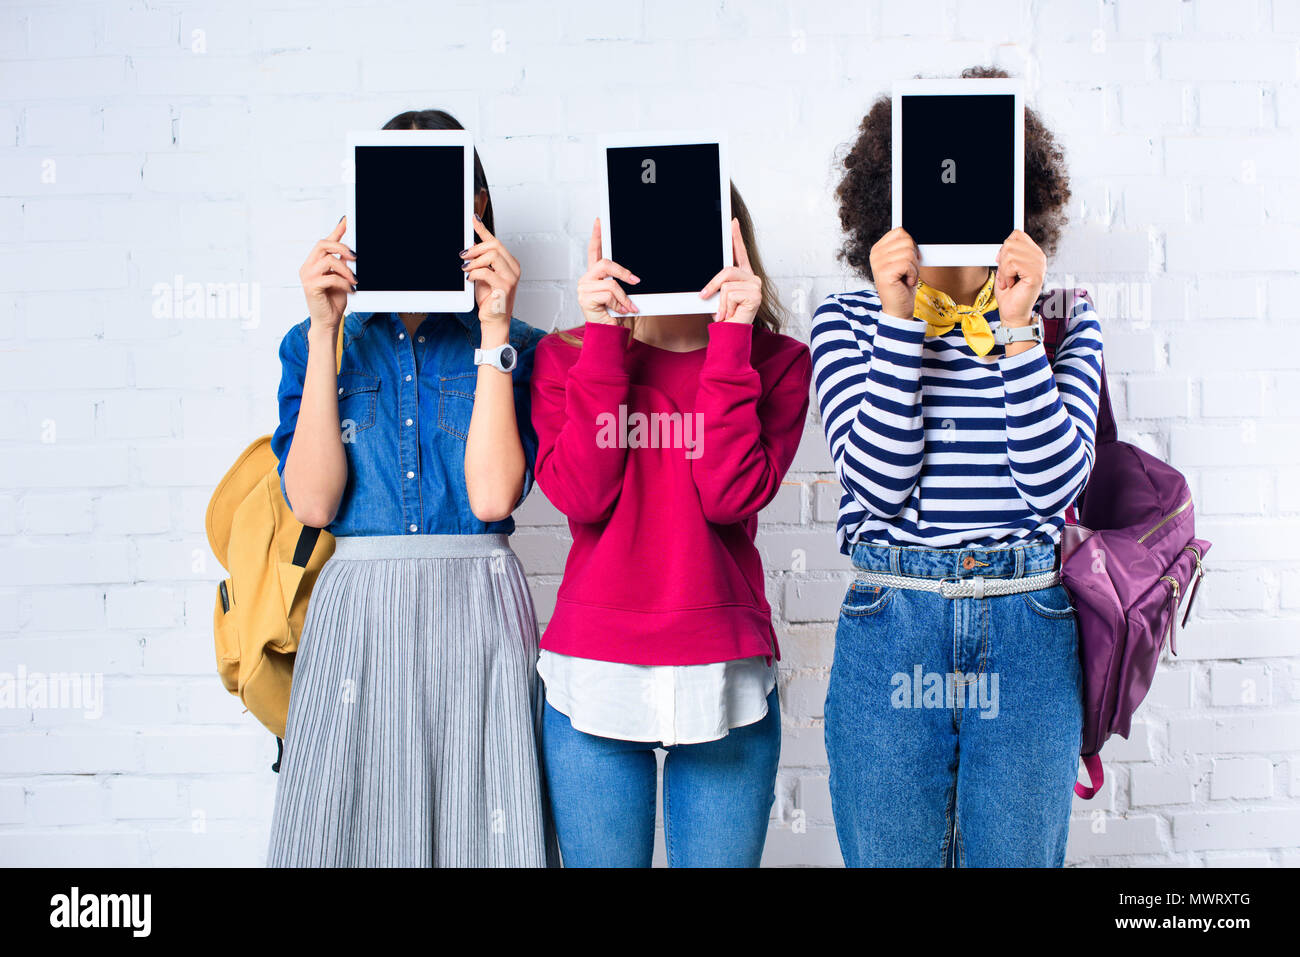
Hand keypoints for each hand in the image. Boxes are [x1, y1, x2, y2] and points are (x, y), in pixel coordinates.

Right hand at [299, 216, 356, 331]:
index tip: (347, 219)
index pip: (326, 241)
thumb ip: (343, 264)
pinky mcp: (311, 286)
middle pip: (323, 245)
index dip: (337, 229)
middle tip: (355, 256)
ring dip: (346, 269)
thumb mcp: (342, 278)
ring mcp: (307, 276)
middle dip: (341, 247)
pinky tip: (351, 289)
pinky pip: (330, 277)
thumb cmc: (334, 301)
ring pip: (328, 260)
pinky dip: (344, 282)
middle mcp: (308, 266)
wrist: (329, 321)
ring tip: (355, 280)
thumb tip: (352, 251)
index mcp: (315, 262)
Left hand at [461, 216, 519, 328]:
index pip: (496, 241)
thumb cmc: (490, 300)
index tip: (473, 219)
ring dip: (474, 260)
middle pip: (494, 245)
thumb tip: (469, 247)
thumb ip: (480, 262)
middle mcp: (513, 268)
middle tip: (463, 256)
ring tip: (465, 269)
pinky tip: (470, 278)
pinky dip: (474, 273)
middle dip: (475, 248)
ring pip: (492, 255)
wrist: (494, 320)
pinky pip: (486, 271)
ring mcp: (511, 277)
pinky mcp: (504, 287)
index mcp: (510, 263)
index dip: (483, 229)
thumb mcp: (483, 275)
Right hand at [577, 218, 639, 324]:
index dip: (597, 235)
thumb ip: (622, 281)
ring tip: (629, 306)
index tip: (599, 221)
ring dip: (624, 296)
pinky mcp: (585, 298)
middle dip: (623, 272)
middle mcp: (587, 279)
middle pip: (605, 262)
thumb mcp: (622, 294)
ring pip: (610, 281)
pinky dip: (620, 303)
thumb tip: (634, 275)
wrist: (610, 334)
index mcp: (595, 276)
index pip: (594, 251)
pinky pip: (609, 293)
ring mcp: (584, 288)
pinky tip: (619, 311)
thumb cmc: (616, 316)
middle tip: (636, 281)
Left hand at [700, 218, 761, 323]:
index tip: (732, 221)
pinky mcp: (755, 294)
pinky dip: (724, 306)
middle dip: (712, 284)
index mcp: (743, 275)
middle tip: (703, 296)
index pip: (739, 252)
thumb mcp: (718, 295)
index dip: (736, 236)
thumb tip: (711, 278)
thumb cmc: (725, 315)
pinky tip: (730, 314)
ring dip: (719, 300)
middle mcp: (752, 278)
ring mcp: (755, 285)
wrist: (731, 333)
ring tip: (722, 312)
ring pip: (726, 283)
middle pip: (727, 269)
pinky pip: (730, 294)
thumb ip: (718, 283)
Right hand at [869, 227, 919, 318]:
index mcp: (878, 249)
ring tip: (906, 277)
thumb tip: (914, 235)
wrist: (898, 308)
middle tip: (907, 271)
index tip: (907, 260)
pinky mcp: (884, 272)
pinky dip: (913, 274)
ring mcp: (878, 263)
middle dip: (913, 257)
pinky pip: (908, 263)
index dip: (911, 245)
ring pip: (909, 252)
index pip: (900, 231)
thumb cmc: (902, 285)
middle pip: (907, 240)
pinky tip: (906, 282)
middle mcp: (875, 254)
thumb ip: (903, 247)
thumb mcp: (902, 261)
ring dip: (914, 268)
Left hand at [994, 230, 1045, 325]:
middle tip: (1006, 276)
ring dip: (1003, 271)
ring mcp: (1039, 265)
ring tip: (1008, 281)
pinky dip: (1006, 276)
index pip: (1017, 234)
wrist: (1012, 313)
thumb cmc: (1009, 293)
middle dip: (1001, 261)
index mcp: (1033, 253)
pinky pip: (1012, 264)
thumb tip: (1005, 245)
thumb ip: (1008, 254)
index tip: (1004, 265)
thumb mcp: (1005, 268)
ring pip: (1009, 253)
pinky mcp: (1035, 274)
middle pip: (1010, 243)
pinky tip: (1011, 284)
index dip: (1004, 249)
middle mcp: (1039, 257)